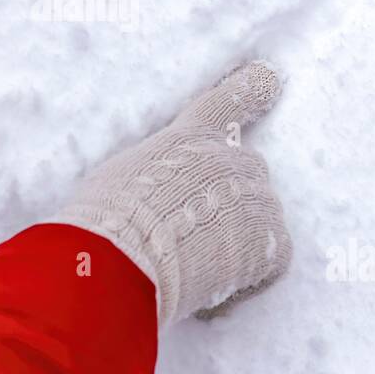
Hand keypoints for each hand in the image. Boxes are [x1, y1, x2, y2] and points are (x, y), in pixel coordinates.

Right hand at [54, 61, 291, 325]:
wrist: (121, 263)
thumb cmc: (102, 222)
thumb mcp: (119, 177)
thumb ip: (152, 174)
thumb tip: (155, 198)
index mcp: (190, 135)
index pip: (228, 101)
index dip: (252, 88)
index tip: (270, 78)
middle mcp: (232, 158)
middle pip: (247, 172)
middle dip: (226, 201)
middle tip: (188, 236)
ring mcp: (256, 199)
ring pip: (259, 219)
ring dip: (234, 242)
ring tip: (189, 271)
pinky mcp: (270, 244)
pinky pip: (272, 262)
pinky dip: (246, 282)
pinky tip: (211, 296)